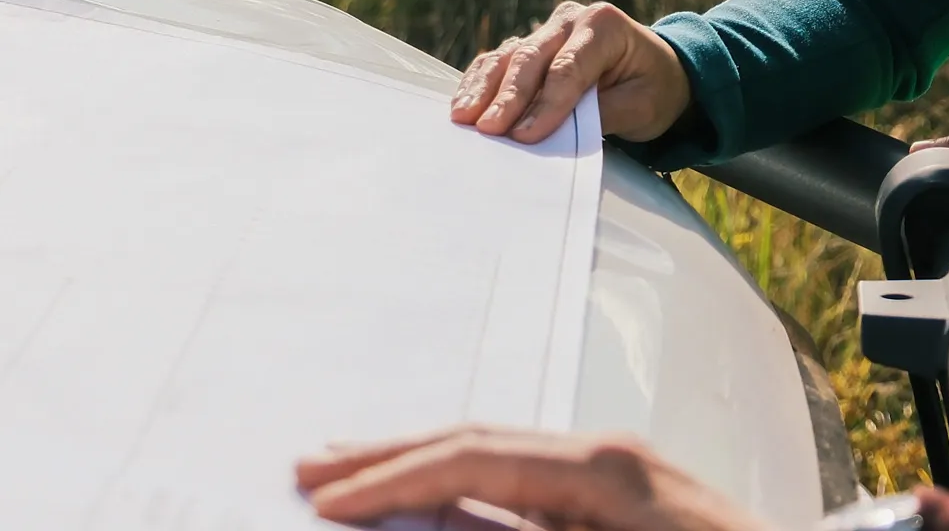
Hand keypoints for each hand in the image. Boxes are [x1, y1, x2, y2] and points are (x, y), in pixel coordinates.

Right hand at [296, 426, 769, 530]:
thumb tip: (436, 519)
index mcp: (600, 466)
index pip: (471, 456)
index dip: (391, 478)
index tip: (323, 500)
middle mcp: (607, 455)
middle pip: (479, 441)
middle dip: (393, 454)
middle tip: (312, 463)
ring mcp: (619, 471)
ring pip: (499, 456)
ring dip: (425, 465)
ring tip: (355, 471)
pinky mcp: (625, 498)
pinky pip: (529, 480)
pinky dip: (471, 485)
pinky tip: (436, 496)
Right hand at [452, 1, 691, 143]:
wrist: (657, 72)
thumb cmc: (653, 87)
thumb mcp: (644, 105)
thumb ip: (605, 114)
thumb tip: (559, 131)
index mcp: (605, 25)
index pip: (569, 68)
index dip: (546, 103)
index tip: (525, 136)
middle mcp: (571, 20)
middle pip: (532, 59)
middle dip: (508, 97)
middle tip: (487, 129)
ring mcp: (547, 30)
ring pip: (508, 57)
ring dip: (484, 89)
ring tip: (463, 119)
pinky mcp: (529, 46)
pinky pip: (499, 61)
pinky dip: (479, 83)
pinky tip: (463, 105)